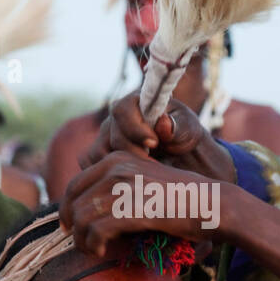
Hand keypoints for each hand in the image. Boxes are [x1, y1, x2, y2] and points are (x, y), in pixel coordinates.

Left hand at [60, 150, 234, 256]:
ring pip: (82, 217)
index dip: (68, 209)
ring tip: (93, 250)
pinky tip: (102, 251)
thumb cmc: (180, 201)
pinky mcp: (133, 208)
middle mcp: (117, 167)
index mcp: (117, 158)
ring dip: (82, 240)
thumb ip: (117, 188)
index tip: (71, 227)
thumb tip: (86, 211)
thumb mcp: (144, 182)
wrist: (212, 205)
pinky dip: (94, 244)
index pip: (75, 184)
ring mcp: (125, 186)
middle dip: (72, 226)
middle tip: (80, 244)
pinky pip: (96, 230)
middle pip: (73, 200)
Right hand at [79, 94, 235, 183]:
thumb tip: (163, 124)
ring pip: (99, 152)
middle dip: (134, 154)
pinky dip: (106, 173)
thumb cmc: (183, 133)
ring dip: (121, 166)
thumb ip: (177, 126)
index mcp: (135, 101)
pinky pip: (91, 164)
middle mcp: (116, 117)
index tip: (155, 144)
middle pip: (113, 136)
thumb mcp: (187, 128)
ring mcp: (105, 134)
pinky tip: (127, 179)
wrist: (177, 150)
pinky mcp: (100, 152)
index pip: (122, 110)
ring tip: (143, 172)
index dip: (135, 129)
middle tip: (154, 164)